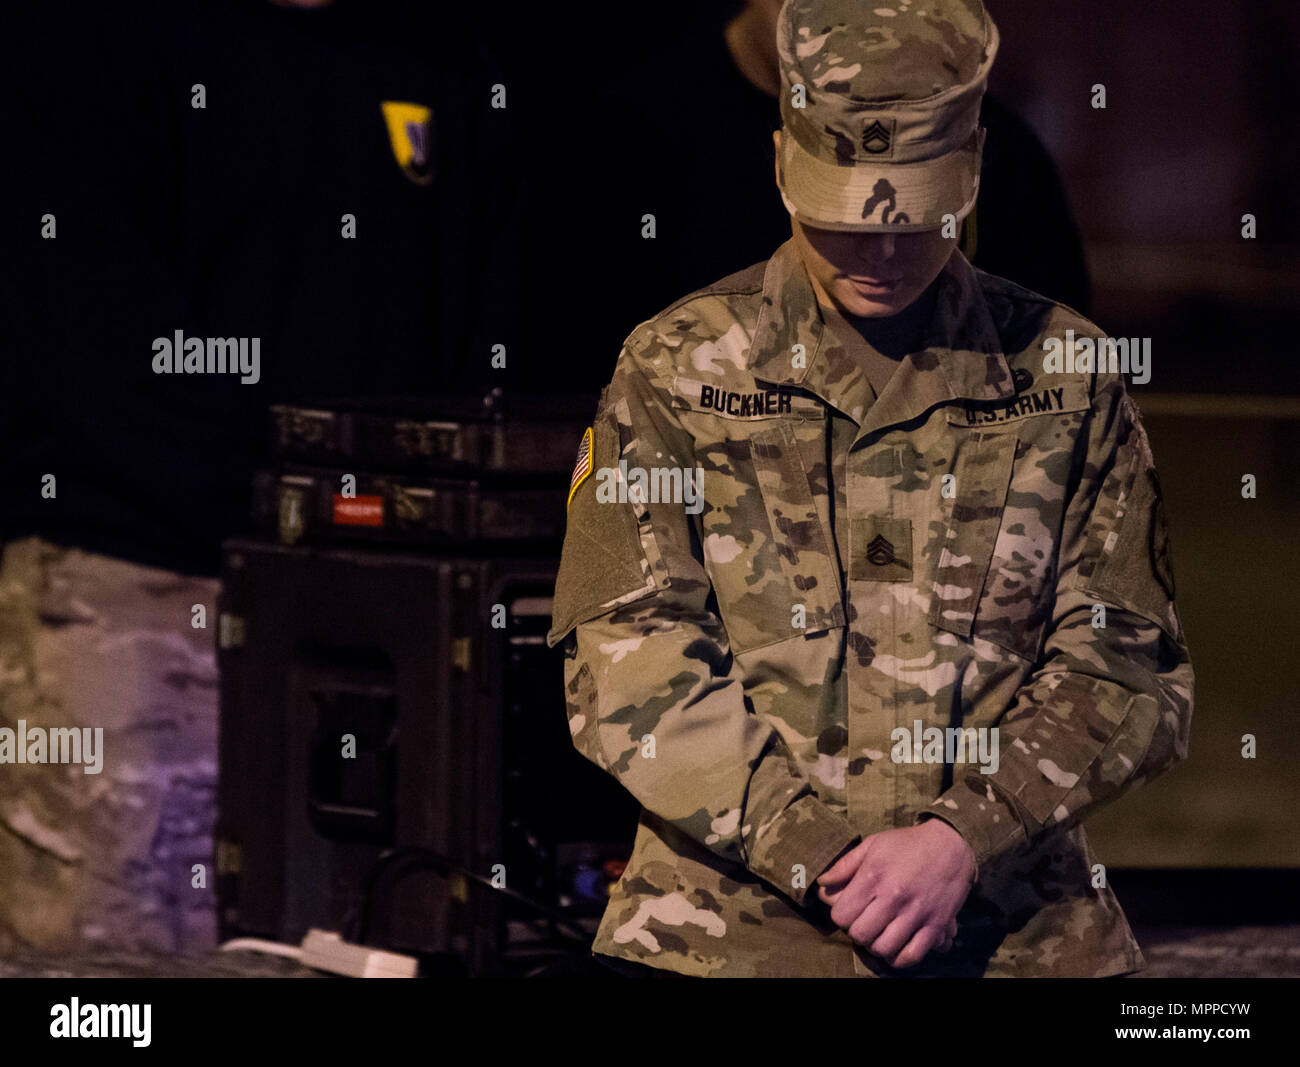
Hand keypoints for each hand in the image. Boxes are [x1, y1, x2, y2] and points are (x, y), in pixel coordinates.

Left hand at [816, 818, 975, 968]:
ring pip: (884, 948)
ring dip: (877, 945)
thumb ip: (845, 865)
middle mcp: (893, 896)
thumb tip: (822, 883)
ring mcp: (916, 912)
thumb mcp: (873, 845)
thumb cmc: (907, 844)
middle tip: (864, 922)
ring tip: (879, 933)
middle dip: (857, 931)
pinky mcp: (935, 924)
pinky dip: (900, 957)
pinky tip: (896, 947)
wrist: (950, 844)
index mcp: (873, 876)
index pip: (841, 915)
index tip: (849, 910)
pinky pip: (912, 954)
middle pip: (860, 934)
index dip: (840, 916)